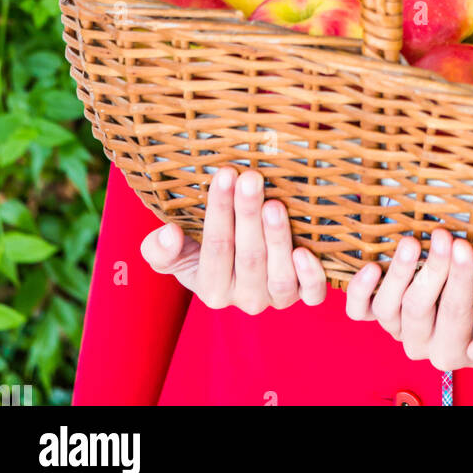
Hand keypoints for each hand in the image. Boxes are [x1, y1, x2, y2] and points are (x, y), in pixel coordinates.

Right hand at [140, 166, 327, 313]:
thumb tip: (168, 234)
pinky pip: (312, 294)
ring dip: (277, 238)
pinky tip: (306, 251)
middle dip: (248, 214)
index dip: (219, 211)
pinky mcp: (304, 293)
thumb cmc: (207, 251)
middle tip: (250, 178)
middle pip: (249, 257)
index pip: (215, 248)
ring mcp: (276, 297)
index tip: (224, 174)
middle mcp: (245, 298)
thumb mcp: (176, 251)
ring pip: (280, 275)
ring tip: (274, 204)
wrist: (241, 264)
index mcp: (212, 289)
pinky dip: (312, 276)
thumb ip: (160, 248)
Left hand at [345, 227, 472, 372]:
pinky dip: (360, 292)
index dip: (458, 281)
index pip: (455, 315)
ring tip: (411, 242)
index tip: (463, 247)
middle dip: (432, 270)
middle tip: (443, 236)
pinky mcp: (378, 314)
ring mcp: (397, 328)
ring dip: (398, 273)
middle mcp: (421, 343)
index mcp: (455, 350)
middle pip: (419, 308)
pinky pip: (360, 311)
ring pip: (388, 308)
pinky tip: (372, 267)